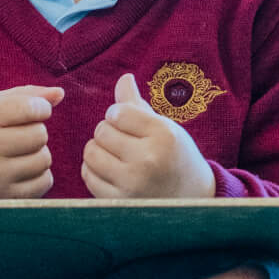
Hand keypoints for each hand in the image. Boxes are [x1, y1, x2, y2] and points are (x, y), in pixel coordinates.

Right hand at [0, 86, 63, 198]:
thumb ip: (23, 96)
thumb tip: (60, 94)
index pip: (33, 107)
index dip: (39, 109)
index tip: (29, 113)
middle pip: (40, 134)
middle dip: (34, 133)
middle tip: (14, 137)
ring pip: (44, 159)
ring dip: (36, 155)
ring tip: (14, 155)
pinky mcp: (4, 197)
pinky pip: (44, 182)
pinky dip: (37, 176)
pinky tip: (17, 173)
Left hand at [82, 73, 214, 199]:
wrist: (191, 198)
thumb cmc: (175, 156)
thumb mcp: (164, 127)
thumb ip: (138, 104)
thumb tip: (123, 78)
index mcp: (164, 136)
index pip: (117, 112)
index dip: (119, 115)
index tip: (131, 124)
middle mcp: (148, 160)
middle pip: (101, 132)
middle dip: (108, 133)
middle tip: (126, 142)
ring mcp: (132, 183)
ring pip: (90, 153)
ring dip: (98, 150)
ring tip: (117, 155)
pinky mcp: (118, 200)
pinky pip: (88, 175)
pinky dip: (94, 170)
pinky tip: (112, 171)